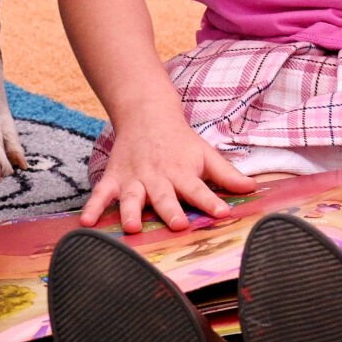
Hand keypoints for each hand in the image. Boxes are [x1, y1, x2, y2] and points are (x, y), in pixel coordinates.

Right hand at [81, 122, 259, 232]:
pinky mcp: (114, 179)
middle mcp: (158, 178)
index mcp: (182, 173)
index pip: (199, 189)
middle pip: (164, 196)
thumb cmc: (180, 141)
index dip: (210, 201)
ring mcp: (134, 179)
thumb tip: (254, 189)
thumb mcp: (205, 154)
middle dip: (171, 211)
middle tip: (178, 225)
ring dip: (131, 212)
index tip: (223, 213)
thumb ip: (227, 174)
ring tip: (132, 228)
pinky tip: (87, 222)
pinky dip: (94, 207)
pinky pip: (101, 194)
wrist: (146, 113)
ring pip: (132, 198)